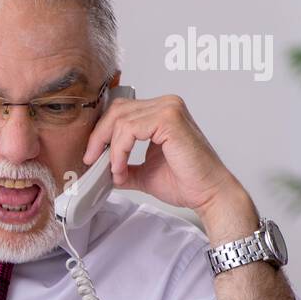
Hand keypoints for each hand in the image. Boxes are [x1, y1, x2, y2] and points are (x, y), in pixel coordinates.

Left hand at [82, 93, 246, 223]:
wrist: (209, 194)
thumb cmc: (186, 182)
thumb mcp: (144, 172)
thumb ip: (123, 165)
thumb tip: (99, 168)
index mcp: (161, 112)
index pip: (121, 111)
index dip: (102, 132)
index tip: (92, 155)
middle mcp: (167, 105)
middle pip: (117, 110)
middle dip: (99, 137)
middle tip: (91, 159)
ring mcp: (169, 109)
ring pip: (120, 120)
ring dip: (111, 149)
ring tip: (115, 171)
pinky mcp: (169, 119)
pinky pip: (129, 130)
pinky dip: (119, 151)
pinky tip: (122, 168)